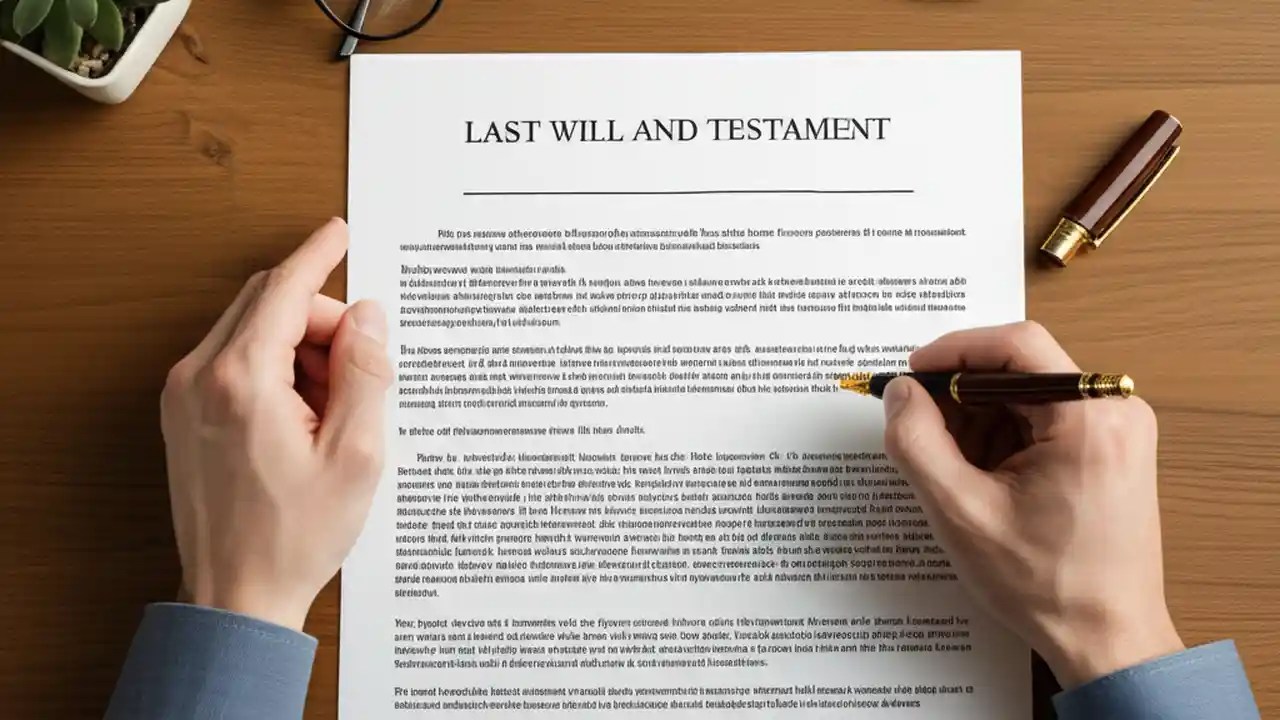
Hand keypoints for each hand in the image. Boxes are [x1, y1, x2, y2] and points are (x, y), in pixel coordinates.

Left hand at [161, 218, 390, 630]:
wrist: (236, 595)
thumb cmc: (295, 535)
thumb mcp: (357, 454)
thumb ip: (366, 374)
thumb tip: (367, 318)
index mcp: (242, 381)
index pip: (283, 290)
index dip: (318, 255)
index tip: (339, 232)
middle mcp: (201, 377)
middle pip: (265, 302)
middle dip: (318, 317)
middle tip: (359, 360)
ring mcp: (184, 395)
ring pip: (249, 330)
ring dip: (298, 346)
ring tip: (332, 408)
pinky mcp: (183, 414)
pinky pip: (234, 360)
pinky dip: (274, 368)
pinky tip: (303, 415)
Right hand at [882, 321, 1182, 687]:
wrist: (1107, 639)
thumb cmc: (1044, 585)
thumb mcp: (960, 512)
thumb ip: (917, 442)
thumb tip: (900, 391)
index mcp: (1090, 418)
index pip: (1016, 345)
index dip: (953, 351)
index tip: (911, 376)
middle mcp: (1116, 410)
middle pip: (1021, 367)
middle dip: (963, 395)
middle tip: (920, 429)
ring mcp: (1119, 429)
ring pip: (1029, 393)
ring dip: (981, 419)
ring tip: (955, 469)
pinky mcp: (1111, 449)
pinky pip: (1045, 417)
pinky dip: (1004, 436)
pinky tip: (983, 477)